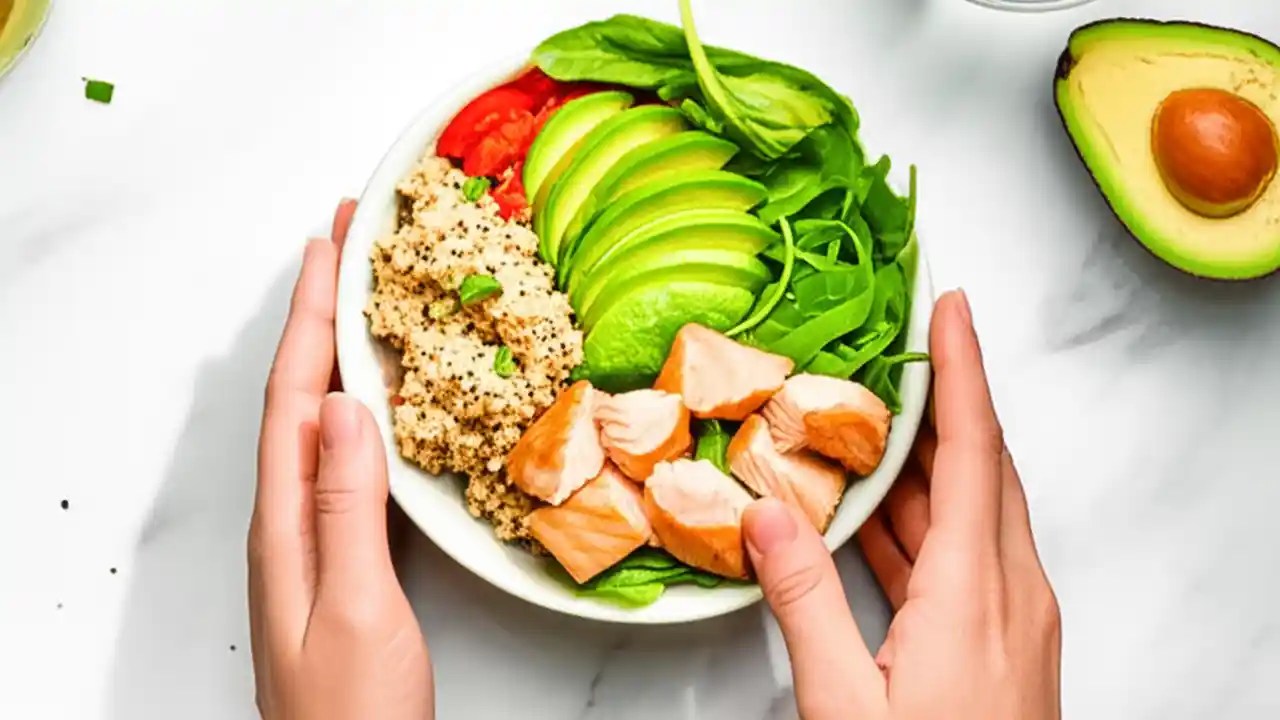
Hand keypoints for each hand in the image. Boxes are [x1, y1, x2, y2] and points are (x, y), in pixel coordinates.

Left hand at [248, 200, 433, 719]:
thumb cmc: (352, 713)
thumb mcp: (356, 607)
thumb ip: (348, 508)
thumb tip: (348, 408)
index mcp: (287, 521)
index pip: (296, 393)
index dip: (314, 313)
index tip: (333, 243)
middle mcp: (291, 518)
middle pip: (301, 391)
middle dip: (322, 310)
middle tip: (350, 241)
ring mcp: (313, 535)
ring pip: (321, 418)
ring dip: (338, 347)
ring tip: (362, 294)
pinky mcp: (341, 552)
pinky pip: (345, 454)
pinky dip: (360, 402)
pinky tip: (378, 395)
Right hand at [743, 290, 1060, 719]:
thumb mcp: (845, 703)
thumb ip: (802, 604)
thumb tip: (762, 519)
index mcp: (977, 592)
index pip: (973, 451)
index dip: (963, 370)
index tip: (951, 306)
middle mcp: (1011, 592)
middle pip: (981, 469)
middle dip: (940, 403)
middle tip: (895, 352)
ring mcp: (1013, 619)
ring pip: (973, 512)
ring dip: (925, 465)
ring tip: (868, 425)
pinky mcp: (1003, 643)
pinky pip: (965, 556)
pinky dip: (922, 523)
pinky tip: (876, 518)